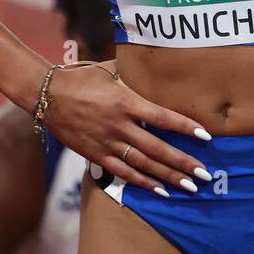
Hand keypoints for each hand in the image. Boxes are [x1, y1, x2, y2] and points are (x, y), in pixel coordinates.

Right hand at [43, 60, 213, 195]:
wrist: (48, 96)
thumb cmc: (81, 78)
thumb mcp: (110, 69)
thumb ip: (133, 72)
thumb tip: (154, 63)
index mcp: (126, 101)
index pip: (163, 117)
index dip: (185, 127)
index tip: (205, 136)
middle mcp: (120, 125)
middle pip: (158, 148)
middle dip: (183, 162)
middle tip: (204, 174)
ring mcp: (108, 143)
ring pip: (144, 165)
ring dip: (168, 176)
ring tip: (189, 186)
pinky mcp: (97, 155)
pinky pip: (124, 172)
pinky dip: (144, 182)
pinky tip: (161, 190)